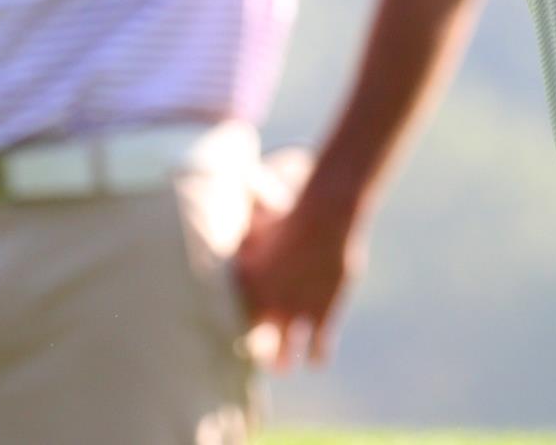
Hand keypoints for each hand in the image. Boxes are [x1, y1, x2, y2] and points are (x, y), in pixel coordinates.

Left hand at [229, 149, 362, 369]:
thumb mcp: (258, 216)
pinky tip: (317, 358)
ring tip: (284, 364)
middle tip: (259, 354)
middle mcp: (266, 304)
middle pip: (255, 345)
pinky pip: (318, 350)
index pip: (229, 320)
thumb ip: (241, 222)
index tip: (234, 331)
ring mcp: (294, 314)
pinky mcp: (323, 316)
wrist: (326, 213)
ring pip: (285, 357)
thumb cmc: (291, 207)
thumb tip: (231, 192)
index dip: (231, 329)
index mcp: (245, 284)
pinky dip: (318, 355)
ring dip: (285, 361)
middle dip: (258, 352)